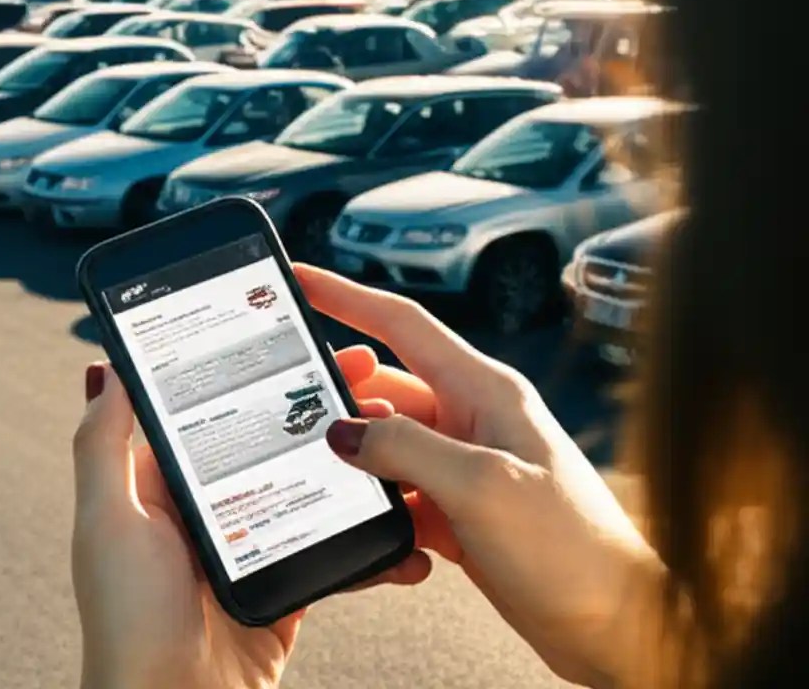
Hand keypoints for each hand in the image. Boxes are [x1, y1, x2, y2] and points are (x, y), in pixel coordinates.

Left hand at [71, 347, 426, 688]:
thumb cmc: (126, 620)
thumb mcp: (107, 519)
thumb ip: (103, 445)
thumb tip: (107, 369)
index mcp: (157, 485)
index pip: (207, 408)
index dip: (249, 369)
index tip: (290, 335)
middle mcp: (204, 509)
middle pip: (267, 437)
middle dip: (315, 400)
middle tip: (362, 370)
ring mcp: (247, 545)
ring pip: (306, 483)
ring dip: (349, 455)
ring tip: (391, 427)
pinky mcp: (283, 584)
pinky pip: (330, 545)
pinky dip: (365, 532)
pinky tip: (396, 514)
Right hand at [296, 264, 662, 687]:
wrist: (613, 624)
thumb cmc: (571, 549)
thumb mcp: (480, 486)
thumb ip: (403, 449)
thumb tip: (342, 432)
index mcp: (485, 391)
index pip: (403, 326)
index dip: (346, 297)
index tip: (301, 281)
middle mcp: (472, 421)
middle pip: (383, 391)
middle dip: (338, 401)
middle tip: (290, 413)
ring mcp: (463, 467)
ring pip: (384, 448)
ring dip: (356, 465)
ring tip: (326, 482)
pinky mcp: (457, 512)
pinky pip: (398, 495)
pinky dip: (378, 511)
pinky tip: (376, 536)